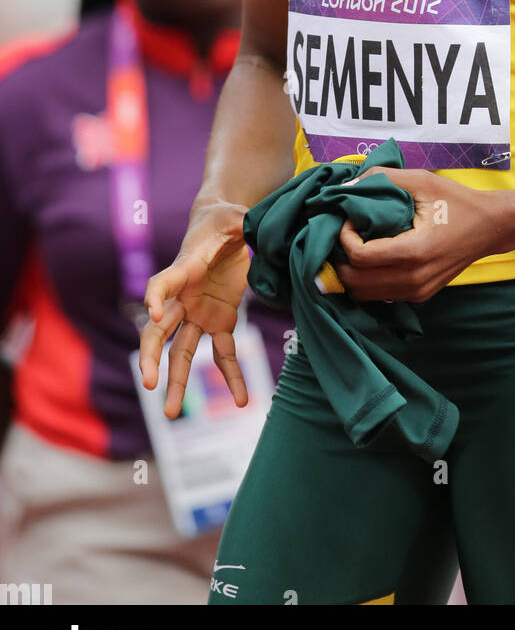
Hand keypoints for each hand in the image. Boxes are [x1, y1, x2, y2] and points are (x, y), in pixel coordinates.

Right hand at [138, 200, 252, 416]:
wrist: (224, 227)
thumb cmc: (224, 219)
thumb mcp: (233, 216)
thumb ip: (241, 222)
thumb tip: (250, 224)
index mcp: (184, 269)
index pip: (163, 284)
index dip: (156, 296)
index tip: (152, 312)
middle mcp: (184, 297)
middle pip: (160, 330)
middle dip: (152, 357)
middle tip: (148, 382)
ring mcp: (199, 313)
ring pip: (182, 352)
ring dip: (175, 381)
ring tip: (170, 413)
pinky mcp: (220, 321)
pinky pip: (224, 354)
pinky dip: (232, 376)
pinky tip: (242, 401)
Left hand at [335, 168, 510, 302]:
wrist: (490, 228)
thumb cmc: (457, 202)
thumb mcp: (422, 181)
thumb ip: (383, 178)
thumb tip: (347, 187)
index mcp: (415, 251)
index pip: (360, 257)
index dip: (345, 237)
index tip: (351, 219)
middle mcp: (415, 279)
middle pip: (355, 283)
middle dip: (342, 258)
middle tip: (348, 235)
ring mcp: (418, 292)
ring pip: (364, 294)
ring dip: (353, 272)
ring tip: (359, 246)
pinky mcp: (420, 296)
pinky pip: (380, 295)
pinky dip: (369, 280)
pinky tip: (375, 258)